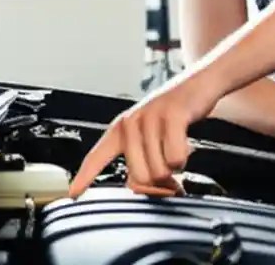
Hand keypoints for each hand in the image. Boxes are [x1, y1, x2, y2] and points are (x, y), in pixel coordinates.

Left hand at [68, 74, 216, 197]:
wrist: (203, 81)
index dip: (84, 176)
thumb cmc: (178, 113)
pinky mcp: (172, 115)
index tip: (72, 193)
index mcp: (122, 129)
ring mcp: (150, 117)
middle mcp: (131, 122)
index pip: (96, 156)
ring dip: (174, 170)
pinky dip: (185, 158)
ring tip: (178, 153)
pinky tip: (186, 144)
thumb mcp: (154, 135)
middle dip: (159, 183)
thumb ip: (143, 159)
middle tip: (171, 176)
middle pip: (139, 177)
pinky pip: (175, 158)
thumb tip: (145, 189)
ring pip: (159, 171)